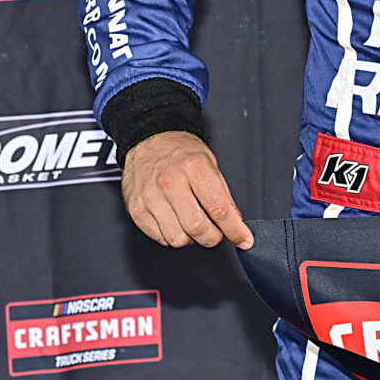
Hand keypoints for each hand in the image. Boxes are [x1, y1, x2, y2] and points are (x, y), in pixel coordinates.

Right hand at [121, 131, 253, 249]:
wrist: (149, 140)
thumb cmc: (180, 151)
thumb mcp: (210, 165)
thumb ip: (223, 197)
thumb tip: (235, 225)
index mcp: (193, 167)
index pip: (219, 209)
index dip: (234, 230)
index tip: (243, 240)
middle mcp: (170, 181)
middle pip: (197, 228)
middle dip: (212, 237)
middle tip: (214, 231)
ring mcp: (150, 196)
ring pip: (178, 239)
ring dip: (190, 238)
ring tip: (189, 220)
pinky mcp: (137, 209)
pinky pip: (160, 238)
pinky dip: (171, 235)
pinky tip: (174, 219)